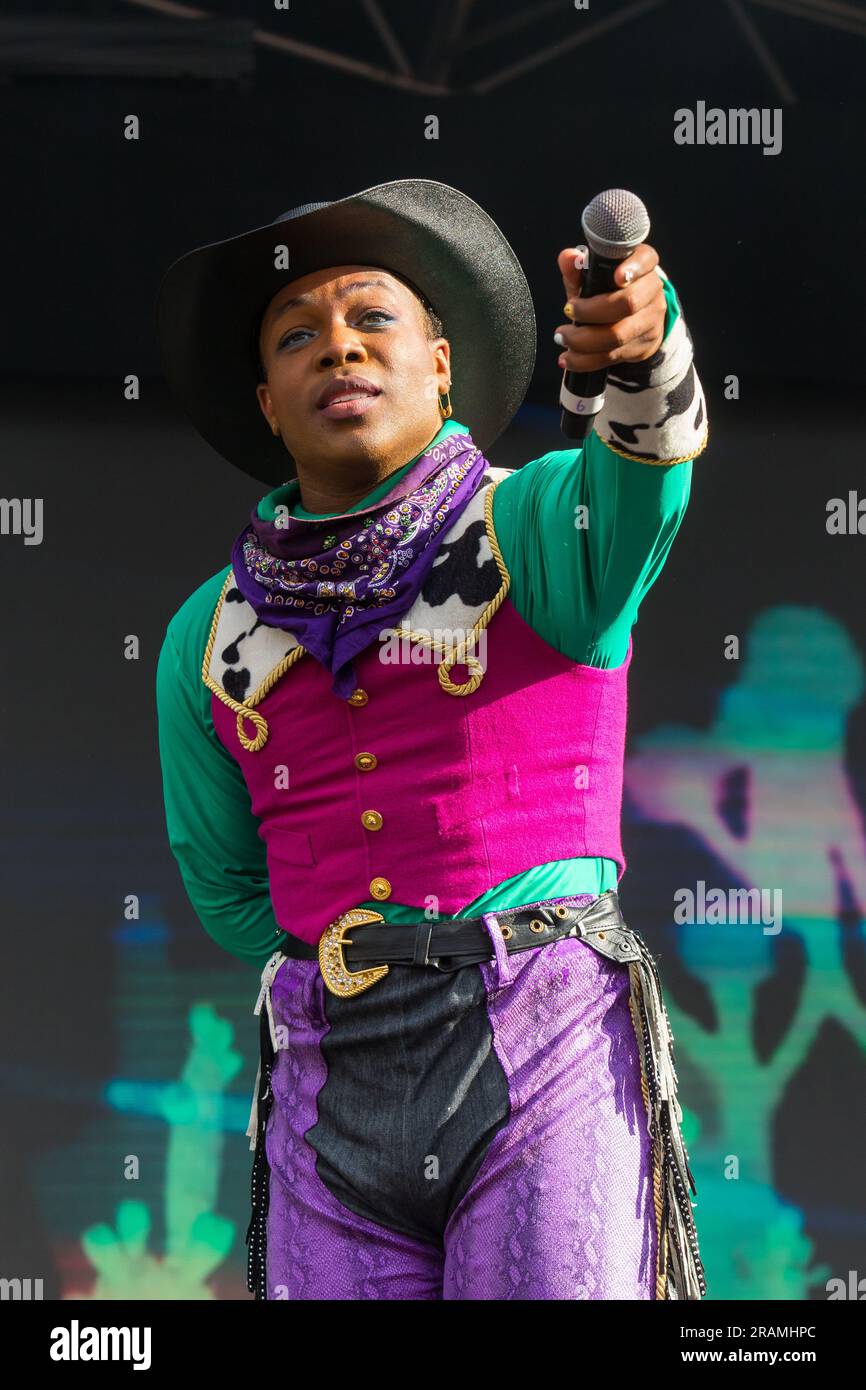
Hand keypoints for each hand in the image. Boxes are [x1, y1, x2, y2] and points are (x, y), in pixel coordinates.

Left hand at [555, 242, 665, 372]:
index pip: (646, 260)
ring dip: (582, 340)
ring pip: (618, 335)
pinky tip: (568, 358)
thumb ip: (578, 268)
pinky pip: (612, 357)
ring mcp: (651, 321)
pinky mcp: (642, 347)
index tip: (617, 277)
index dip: (633, 268)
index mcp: (644, 265)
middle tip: (567, 311)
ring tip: (561, 337)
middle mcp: (652, 292)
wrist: (633, 321)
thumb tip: (567, 258)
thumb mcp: (593, 277)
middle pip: (627, 303)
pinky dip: (585, 360)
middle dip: (591, 310)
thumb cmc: (608, 292)